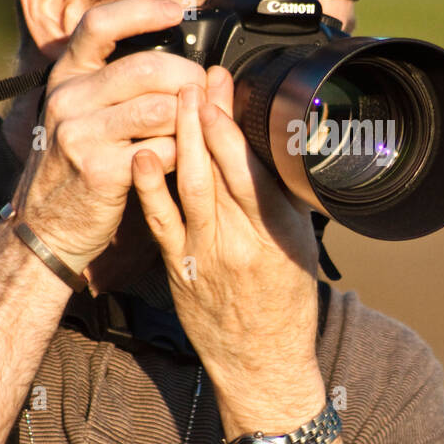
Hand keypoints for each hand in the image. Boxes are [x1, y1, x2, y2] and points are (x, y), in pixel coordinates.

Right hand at [9, 0, 207, 274]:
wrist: (46, 229)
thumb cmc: (76, 166)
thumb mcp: (80, 114)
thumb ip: (116, 83)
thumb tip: (177, 54)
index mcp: (65, 76)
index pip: (99, 24)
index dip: (141, 10)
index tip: (176, 10)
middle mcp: (67, 99)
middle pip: (146, 68)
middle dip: (189, 77)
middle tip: (205, 91)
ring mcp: (80, 135)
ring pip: (160, 109)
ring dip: (191, 118)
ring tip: (197, 128)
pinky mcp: (99, 171)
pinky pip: (163, 150)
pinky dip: (183, 153)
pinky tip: (182, 159)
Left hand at [130, 66, 323, 426]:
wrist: (259, 365)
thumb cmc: (286, 304)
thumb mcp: (301, 246)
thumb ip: (281, 199)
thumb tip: (268, 145)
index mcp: (278, 235)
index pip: (252, 168)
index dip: (232, 124)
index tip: (222, 86)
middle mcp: (240, 243)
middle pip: (216, 169)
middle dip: (202, 118)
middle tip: (192, 78)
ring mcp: (203, 256)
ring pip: (187, 187)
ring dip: (177, 140)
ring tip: (170, 101)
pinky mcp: (177, 267)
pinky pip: (160, 220)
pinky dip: (150, 186)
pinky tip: (142, 155)